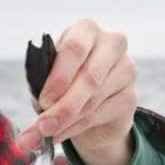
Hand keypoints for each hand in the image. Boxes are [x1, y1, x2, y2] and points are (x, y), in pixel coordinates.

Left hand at [16, 19, 137, 164]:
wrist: (92, 107)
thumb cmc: (66, 84)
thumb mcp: (48, 82)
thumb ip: (40, 94)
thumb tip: (33, 123)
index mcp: (86, 30)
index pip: (75, 47)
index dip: (59, 77)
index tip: (43, 101)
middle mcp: (111, 44)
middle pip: (88, 77)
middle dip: (63, 106)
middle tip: (44, 126)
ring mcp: (126, 69)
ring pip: (93, 100)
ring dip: (66, 121)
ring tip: (47, 133)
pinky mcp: (130, 97)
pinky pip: (100, 115)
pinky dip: (77, 128)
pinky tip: (62, 134)